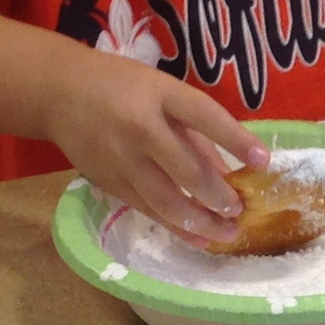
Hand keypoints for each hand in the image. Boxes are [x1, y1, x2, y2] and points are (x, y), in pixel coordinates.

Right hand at [44, 54, 264, 240]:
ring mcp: (122, 159)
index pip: (204, 116)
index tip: (264, 162)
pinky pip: (147, 209)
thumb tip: (230, 171)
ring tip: (226, 232)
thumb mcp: (163, 92)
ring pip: (166, 199)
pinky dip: (176, 227)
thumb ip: (196, 130)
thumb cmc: (123, 87)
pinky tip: (199, 238)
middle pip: (185, 169)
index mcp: (161, 95)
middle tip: (240, 210)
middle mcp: (141, 128)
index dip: (236, 140)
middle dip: (217, 195)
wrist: (60, 93)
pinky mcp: (110, 182)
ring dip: (200, 221)